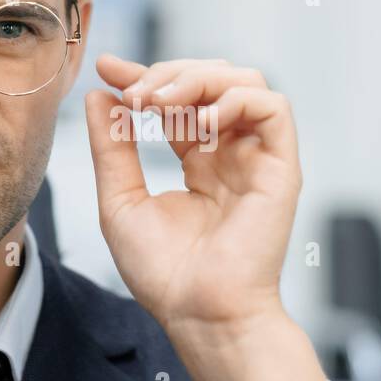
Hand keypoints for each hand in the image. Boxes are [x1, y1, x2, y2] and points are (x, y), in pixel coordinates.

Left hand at [86, 55, 325, 380]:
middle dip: (169, 73)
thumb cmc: (164, 273)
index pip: (176, 100)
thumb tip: (99, 97)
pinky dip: (235, 100)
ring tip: (161, 101)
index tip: (107, 67)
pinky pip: (273, 108)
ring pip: (245, 82)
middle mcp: (230, 153)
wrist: (199, 313)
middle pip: (212, 79)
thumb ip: (112, 147)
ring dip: (198, 79)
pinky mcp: (281, 167)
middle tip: (135, 94)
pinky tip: (198, 122)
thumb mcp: (120, 200)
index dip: (144, 75)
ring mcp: (257, 158)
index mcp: (198, 161)